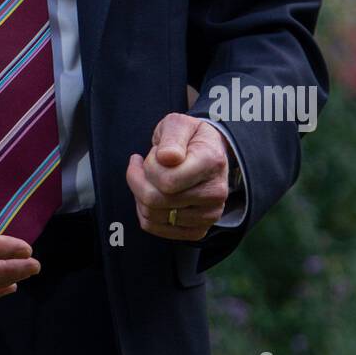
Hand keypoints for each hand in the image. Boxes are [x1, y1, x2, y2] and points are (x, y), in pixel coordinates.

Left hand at [126, 113, 230, 240]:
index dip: (149, 166)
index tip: (153, 153)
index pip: (167, 181)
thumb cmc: (189, 137)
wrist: (207, 154)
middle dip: (140, 180)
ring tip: (153, 178)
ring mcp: (209, 215)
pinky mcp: (199, 230)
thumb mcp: (179, 123)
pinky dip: (145, 212)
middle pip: (155, 200)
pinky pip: (156, 229)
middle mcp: (215, 193)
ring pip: (152, 216)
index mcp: (211, 162)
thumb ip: (172, 137)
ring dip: (141, 195)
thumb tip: (167, 158)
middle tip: (145, 165)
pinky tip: (153, 194)